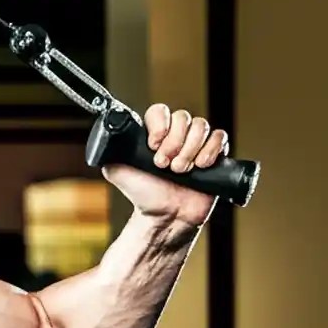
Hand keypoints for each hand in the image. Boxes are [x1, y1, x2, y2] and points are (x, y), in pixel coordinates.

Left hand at [102, 103, 229, 226]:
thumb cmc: (143, 195)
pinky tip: (200, 167)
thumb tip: (107, 135)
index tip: (153, 146)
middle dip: (174, 142)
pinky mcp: (214, 153)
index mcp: (155, 134)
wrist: (166, 216)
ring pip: (201, 126)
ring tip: (180, 171)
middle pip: (183, 117)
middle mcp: (176, 135)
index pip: (160, 111)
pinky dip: (210, 150)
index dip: (159, 125)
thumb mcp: (117, 171)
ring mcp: (196, 143)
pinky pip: (220, 137)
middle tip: (164, 165)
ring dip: (189, 150)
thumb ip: (111, 151)